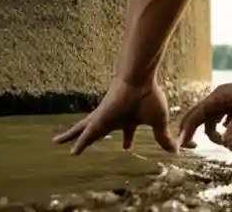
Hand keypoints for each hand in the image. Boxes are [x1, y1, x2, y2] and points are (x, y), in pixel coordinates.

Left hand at [52, 78, 177, 155]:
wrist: (139, 80)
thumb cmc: (149, 98)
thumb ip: (163, 137)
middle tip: (78, 146)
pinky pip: (87, 134)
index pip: (127, 132)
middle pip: (97, 131)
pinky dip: (80, 142)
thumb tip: (175, 151)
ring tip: (56, 141)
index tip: (126, 147)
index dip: (127, 139)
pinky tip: (72, 152)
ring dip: (72, 137)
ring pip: (85, 131)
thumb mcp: (158, 123)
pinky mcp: (99, 119)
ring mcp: (104, 118)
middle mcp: (114, 118)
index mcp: (129, 119)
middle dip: (88, 138)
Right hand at [177, 72, 231, 151]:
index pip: (195, 114)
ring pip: (212, 124)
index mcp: (217, 98)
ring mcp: (225, 105)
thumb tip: (224, 142)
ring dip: (220, 138)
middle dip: (194, 133)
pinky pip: (223, 125)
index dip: (186, 129)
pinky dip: (227, 135)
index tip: (181, 144)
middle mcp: (218, 100)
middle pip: (198, 119)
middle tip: (193, 148)